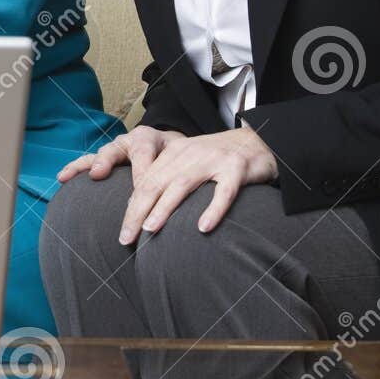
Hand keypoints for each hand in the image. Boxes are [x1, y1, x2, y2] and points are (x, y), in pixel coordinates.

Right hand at [57, 124, 186, 182]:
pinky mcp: (105, 159)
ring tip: (69, 175)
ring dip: (84, 165)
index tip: (140, 192)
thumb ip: (181, 174)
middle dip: (106, 162)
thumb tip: (182, 202)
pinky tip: (63, 178)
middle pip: (116, 150)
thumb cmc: (179, 158)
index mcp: (150, 138)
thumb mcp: (183, 162)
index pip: (144, 154)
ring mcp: (115, 149)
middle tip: (98, 174)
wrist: (173, 149)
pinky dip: (76, 169)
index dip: (141, 172)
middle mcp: (129, 140)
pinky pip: (87, 161)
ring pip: (98, 154)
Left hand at [114, 126, 278, 243]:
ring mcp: (213, 159)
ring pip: (183, 184)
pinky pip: (224, 191)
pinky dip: (213, 209)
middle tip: (126, 238)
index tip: (123, 233)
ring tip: (150, 229)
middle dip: (138, 211)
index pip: (145, 182)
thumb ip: (166, 181)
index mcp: (174, 152)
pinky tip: (203, 227)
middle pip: (157, 183)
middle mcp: (189, 153)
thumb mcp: (187, 164)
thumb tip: (140, 213)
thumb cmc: (216, 160)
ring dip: (164, 208)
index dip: (131, 207)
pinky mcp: (237, 168)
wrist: (256, 141)